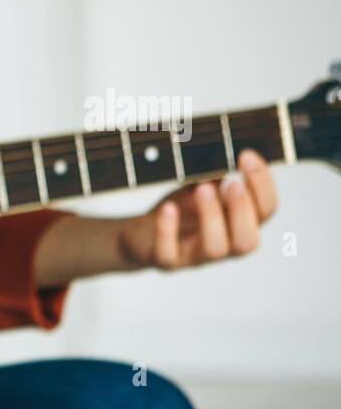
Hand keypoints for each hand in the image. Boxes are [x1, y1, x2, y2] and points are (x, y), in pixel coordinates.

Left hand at [119, 149, 277, 270]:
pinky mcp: (165, 261)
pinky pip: (169, 255)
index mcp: (239, 224)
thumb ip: (216, 173)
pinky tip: (168, 208)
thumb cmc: (180, 210)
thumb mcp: (202, 186)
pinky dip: (168, 231)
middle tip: (232, 182)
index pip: (265, 210)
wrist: (142, 235)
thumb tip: (226, 148)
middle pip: (248, 240)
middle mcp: (224, 245)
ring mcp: (194, 256)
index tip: (246, 155)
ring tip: (202, 189)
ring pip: (215, 250)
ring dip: (212, 218)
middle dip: (243, 209)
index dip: (262, 184)